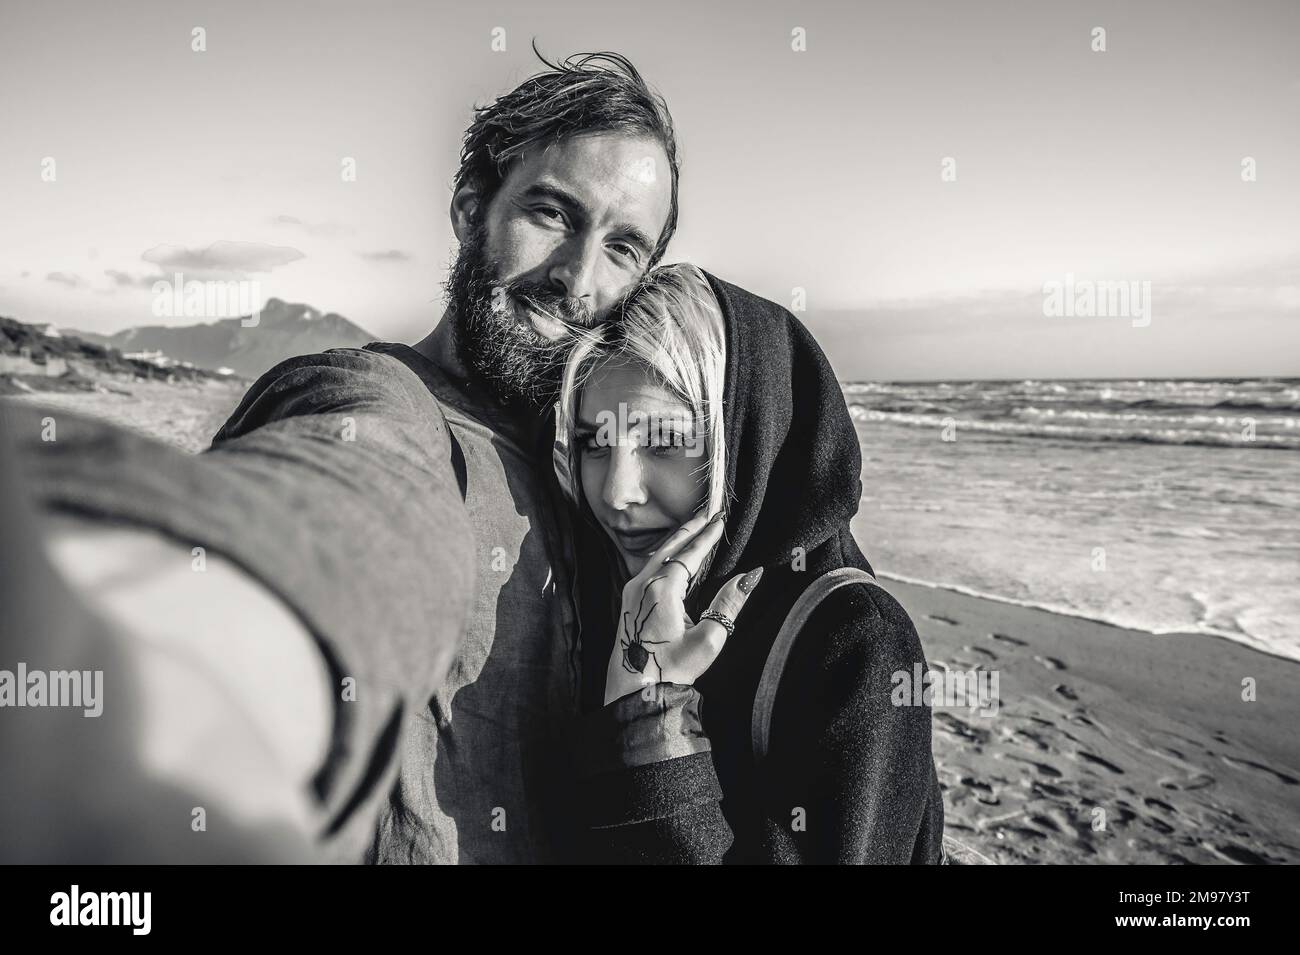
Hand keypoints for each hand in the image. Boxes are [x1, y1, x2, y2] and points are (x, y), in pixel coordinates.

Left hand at [604, 510, 763, 704]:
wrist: (635, 694)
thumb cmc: (672, 671)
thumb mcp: (709, 639)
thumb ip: (730, 602)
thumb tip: (751, 574)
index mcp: (661, 589)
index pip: (689, 552)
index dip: (707, 535)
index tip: (720, 518)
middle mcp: (642, 584)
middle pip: (670, 547)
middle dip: (690, 529)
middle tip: (708, 514)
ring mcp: (631, 593)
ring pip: (657, 556)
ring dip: (677, 542)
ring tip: (694, 531)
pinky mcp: (628, 603)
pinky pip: (649, 569)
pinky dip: (666, 556)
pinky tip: (674, 559)